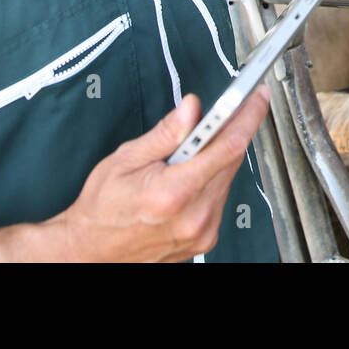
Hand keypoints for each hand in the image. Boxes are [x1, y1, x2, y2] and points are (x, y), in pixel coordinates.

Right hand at [44, 86, 270, 260]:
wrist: (91, 252)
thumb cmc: (102, 207)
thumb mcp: (126, 159)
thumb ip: (166, 134)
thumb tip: (192, 108)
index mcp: (173, 192)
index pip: (227, 147)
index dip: (247, 116)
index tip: (257, 96)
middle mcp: (194, 216)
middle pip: (232, 161)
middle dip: (234, 130)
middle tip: (233, 107)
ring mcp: (203, 231)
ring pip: (228, 178)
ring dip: (219, 156)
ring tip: (193, 149)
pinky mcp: (206, 239)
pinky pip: (220, 197)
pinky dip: (213, 179)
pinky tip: (192, 174)